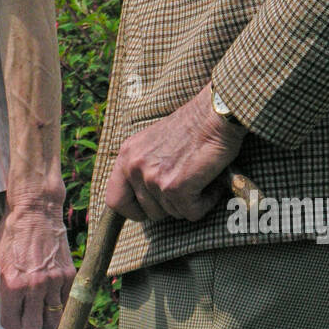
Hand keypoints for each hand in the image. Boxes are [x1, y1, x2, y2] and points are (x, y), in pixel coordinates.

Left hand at [0, 201, 75, 328]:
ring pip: (54, 319)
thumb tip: (3, 307)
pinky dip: (60, 305)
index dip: (11, 324)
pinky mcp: (69, 275)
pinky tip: (53, 299)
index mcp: (13, 285)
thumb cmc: (12, 234)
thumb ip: (2, 287)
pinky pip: (67, 303)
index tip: (13, 319)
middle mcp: (35, 286)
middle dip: (29, 324)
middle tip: (28, 316)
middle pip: (34, 326)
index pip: (12, 324)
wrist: (35, 212)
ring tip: (43, 314)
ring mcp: (54, 281)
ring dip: (47, 319)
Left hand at [105, 84, 245, 223]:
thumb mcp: (151, 143)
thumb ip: (142, 166)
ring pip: (173, 213)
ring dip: (191, 201)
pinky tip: (211, 183)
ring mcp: (153, 178)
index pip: (114, 200)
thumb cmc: (191, 127)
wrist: (214, 115)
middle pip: (148, 212)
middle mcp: (135, 167)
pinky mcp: (175, 187)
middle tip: (186, 186)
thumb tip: (144, 196)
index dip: (132, 211)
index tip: (149, 209)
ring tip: (199, 177)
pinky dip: (205, 202)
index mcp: (126, 156)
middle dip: (170, 205)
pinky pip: (192, 212)